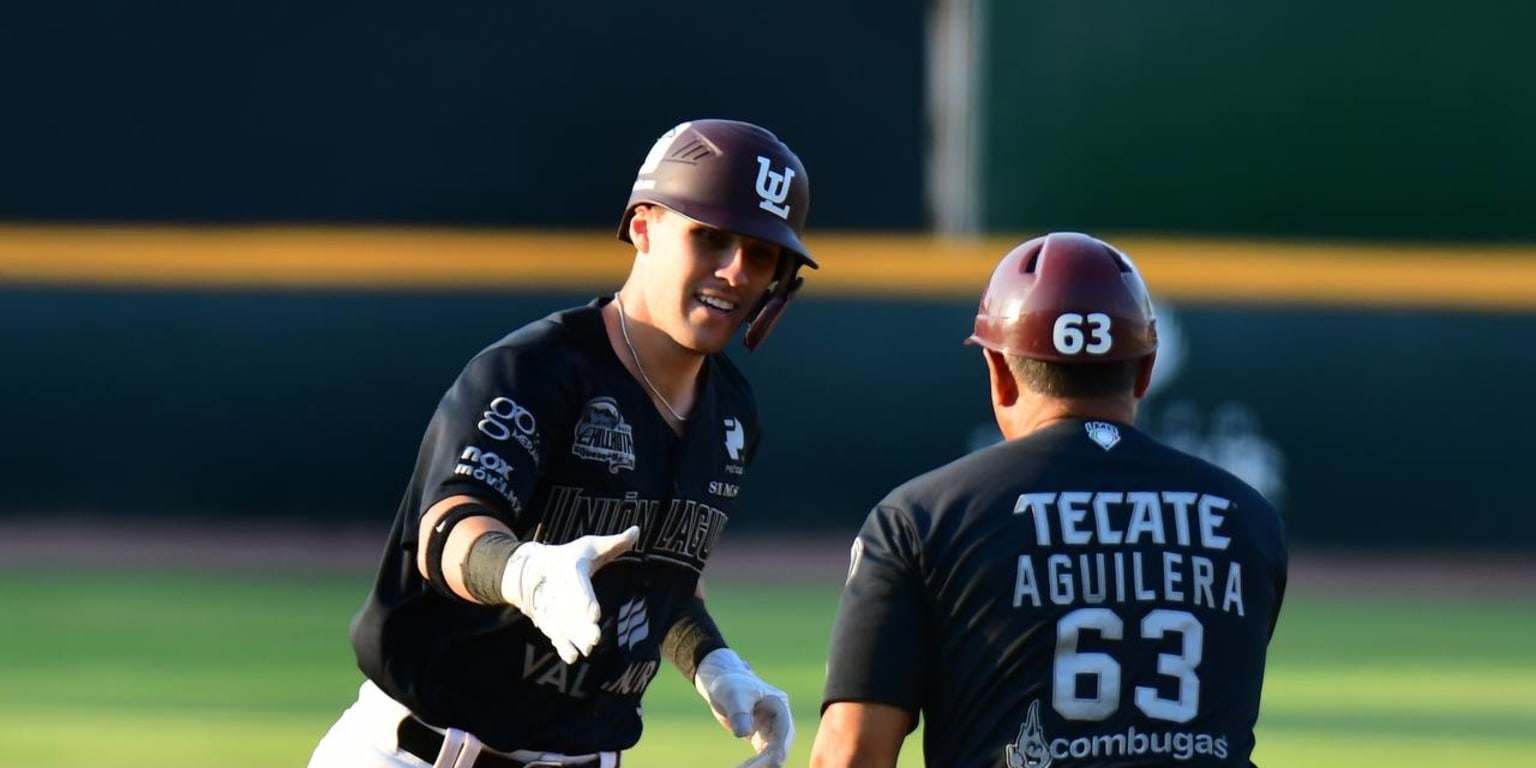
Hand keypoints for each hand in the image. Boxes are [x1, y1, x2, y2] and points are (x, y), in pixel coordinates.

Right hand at [500, 526, 639, 663]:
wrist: (531, 569)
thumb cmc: (569, 556)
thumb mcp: (589, 546)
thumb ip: (614, 542)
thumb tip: (637, 530)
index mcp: (570, 569)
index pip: (578, 586)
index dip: (585, 600)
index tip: (594, 613)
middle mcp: (559, 590)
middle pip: (570, 611)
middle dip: (581, 625)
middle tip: (594, 639)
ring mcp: (552, 607)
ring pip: (563, 626)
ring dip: (574, 639)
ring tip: (587, 650)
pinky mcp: (548, 619)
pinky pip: (554, 633)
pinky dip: (561, 645)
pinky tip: (572, 657)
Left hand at [694, 648, 793, 767]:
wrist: (722, 684)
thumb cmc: (730, 685)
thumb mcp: (733, 696)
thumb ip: (739, 713)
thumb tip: (743, 734)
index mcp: (779, 704)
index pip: (785, 728)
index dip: (782, 746)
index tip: (777, 761)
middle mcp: (779, 719)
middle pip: (780, 744)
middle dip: (768, 760)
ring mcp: (771, 730)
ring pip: (771, 753)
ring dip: (760, 765)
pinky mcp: (760, 738)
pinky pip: (761, 755)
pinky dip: (753, 764)